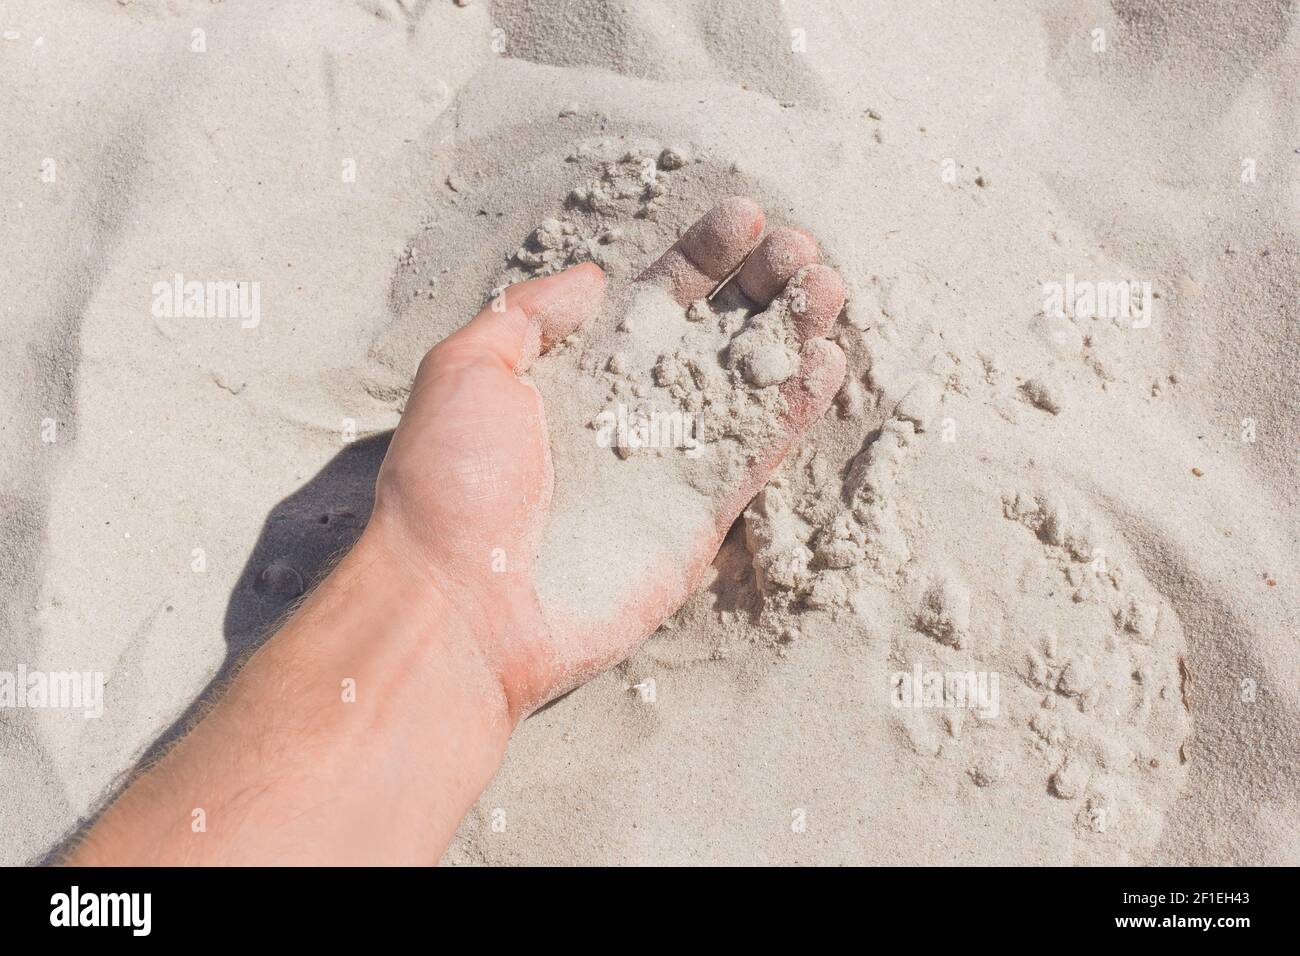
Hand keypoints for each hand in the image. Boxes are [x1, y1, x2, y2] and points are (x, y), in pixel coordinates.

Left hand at [367, 197, 845, 720]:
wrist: (461, 606)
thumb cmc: (450, 484)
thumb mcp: (464, 370)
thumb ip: (530, 316)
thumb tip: (595, 279)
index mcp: (576, 370)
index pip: (654, 297)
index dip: (702, 256)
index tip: (743, 217)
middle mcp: (629, 409)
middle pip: (712, 333)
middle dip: (759, 287)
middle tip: (802, 246)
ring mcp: (667, 461)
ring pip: (746, 385)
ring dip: (790, 336)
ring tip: (829, 285)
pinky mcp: (697, 515)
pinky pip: (757, 452)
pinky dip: (793, 409)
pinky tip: (828, 361)